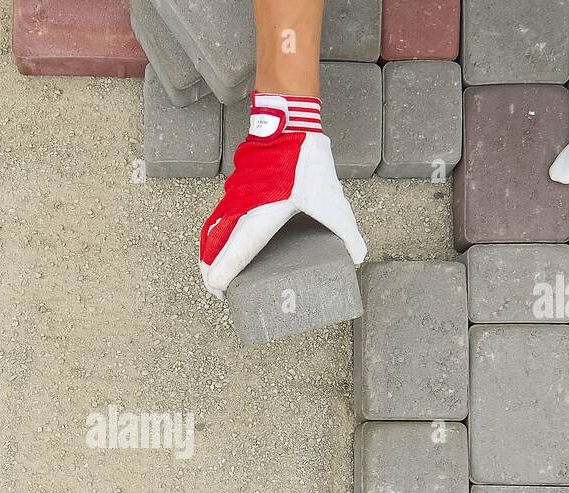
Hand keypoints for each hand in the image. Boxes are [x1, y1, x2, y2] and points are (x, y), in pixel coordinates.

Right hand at [199, 92, 366, 298]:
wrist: (288, 123)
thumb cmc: (304, 161)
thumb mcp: (332, 200)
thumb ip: (347, 231)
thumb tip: (357, 256)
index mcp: (258, 219)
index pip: (231, 256)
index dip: (221, 278)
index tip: (221, 293)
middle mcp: (239, 211)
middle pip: (211, 249)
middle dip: (211, 272)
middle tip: (220, 289)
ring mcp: (232, 199)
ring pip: (210, 233)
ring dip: (211, 254)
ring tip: (218, 270)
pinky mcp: (234, 189)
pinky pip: (216, 218)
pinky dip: (215, 236)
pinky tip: (226, 241)